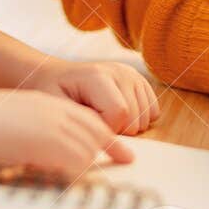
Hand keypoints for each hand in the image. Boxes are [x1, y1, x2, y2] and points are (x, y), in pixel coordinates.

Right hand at [0, 89, 133, 176]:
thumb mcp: (15, 122)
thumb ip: (39, 134)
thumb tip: (55, 159)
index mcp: (48, 104)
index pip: (90, 120)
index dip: (108, 139)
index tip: (124, 154)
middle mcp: (56, 111)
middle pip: (95, 134)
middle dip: (107, 153)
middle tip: (123, 164)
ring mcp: (54, 125)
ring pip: (87, 152)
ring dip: (82, 170)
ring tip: (71, 179)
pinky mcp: (48, 141)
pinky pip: (75, 165)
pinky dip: (71, 177)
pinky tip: (57, 182)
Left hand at [25, 60, 159, 134]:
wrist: (57, 76)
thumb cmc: (55, 93)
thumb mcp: (58, 108)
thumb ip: (82, 121)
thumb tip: (106, 136)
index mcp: (98, 76)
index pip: (119, 112)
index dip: (106, 129)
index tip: (89, 126)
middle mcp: (119, 71)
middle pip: (135, 117)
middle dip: (118, 130)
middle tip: (96, 122)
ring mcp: (132, 74)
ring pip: (147, 116)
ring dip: (129, 126)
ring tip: (106, 117)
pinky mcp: (139, 80)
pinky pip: (154, 110)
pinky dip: (140, 119)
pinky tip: (120, 115)